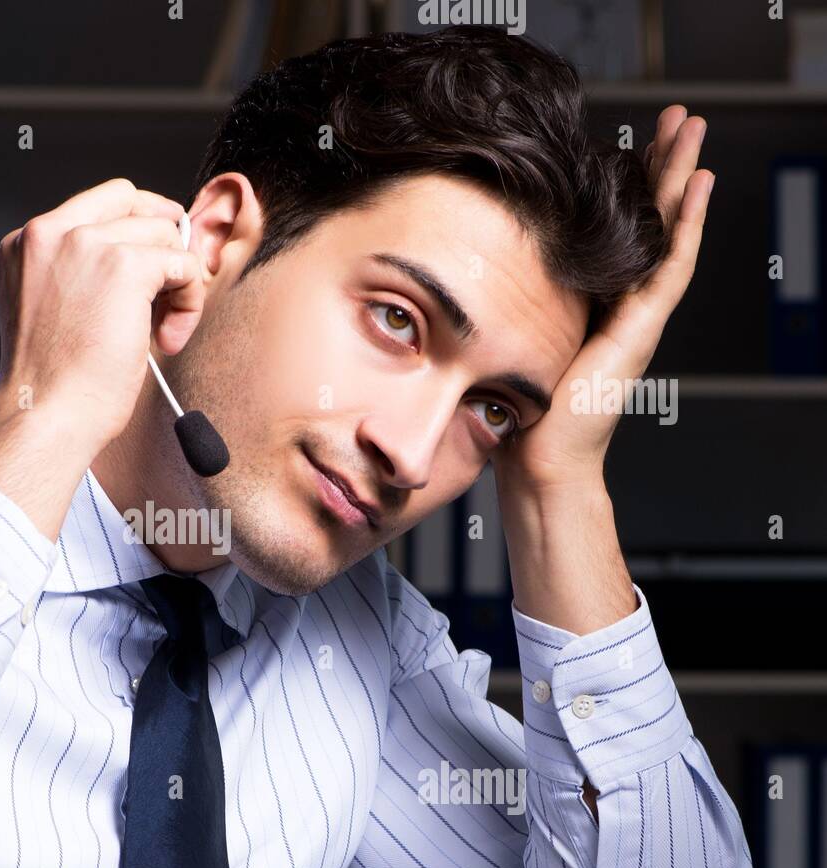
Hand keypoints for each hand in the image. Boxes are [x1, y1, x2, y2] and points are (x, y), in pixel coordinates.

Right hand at [0, 177, 204, 450]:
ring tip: (162, 332)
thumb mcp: (52, 309)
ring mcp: (86, 244)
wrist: (44, 416)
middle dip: (162, 240)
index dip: (136, 228)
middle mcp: (50, 233)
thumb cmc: (51, 385)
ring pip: (163, 234)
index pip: (97, 205)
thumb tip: (148, 259)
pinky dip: (189, 301)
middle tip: (175, 282)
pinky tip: (169, 338)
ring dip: (177, 283)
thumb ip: (82, 274)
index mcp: (25, 243)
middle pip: (134, 204)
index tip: (154, 259)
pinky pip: (184, 264)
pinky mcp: (124, 266)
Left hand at [494, 105, 713, 494]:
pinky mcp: (640, 330)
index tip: (616, 141)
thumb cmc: (510, 413)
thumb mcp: (501, 340)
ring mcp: (634, 316)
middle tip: (670, 117)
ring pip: (666, 232)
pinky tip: (700, 185)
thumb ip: (497, 306)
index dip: (618, 186)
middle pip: (645, 221)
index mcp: (584, 303)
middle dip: (656, 166)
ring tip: (692, 129)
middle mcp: (615, 305)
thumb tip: (453, 269)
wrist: (535, 462)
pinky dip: (687, 225)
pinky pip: (671, 266)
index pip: (609, 232)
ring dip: (679, 178)